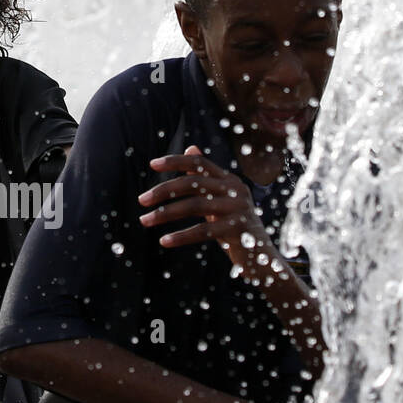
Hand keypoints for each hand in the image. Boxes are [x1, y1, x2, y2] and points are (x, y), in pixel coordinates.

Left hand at [138, 145, 274, 277]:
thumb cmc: (233, 225)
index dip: (175, 161)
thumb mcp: (220, 198)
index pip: (199, 163)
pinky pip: (203, 230)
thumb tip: (190, 147)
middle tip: (142, 200)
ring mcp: (238, 208)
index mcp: (229, 179)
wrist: (261, 255)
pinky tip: (164, 241)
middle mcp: (235, 189)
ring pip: (194, 206)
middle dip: (164, 191)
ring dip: (165, 213)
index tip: (152, 164)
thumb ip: (205, 177)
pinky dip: (181, 236)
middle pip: (193, 183)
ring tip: (144, 221)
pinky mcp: (237, 229)